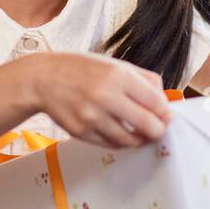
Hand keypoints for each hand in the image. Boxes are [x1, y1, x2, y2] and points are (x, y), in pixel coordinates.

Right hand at [25, 52, 170, 148]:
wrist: (43, 79)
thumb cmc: (80, 69)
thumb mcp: (114, 64)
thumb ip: (144, 80)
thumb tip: (165, 102)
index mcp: (118, 76)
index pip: (156, 103)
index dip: (166, 113)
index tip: (166, 116)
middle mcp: (105, 96)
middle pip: (148, 125)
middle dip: (158, 130)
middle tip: (158, 129)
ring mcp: (92, 117)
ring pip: (130, 140)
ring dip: (140, 139)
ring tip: (140, 133)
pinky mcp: (81, 132)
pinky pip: (110, 144)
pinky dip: (120, 141)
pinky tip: (121, 133)